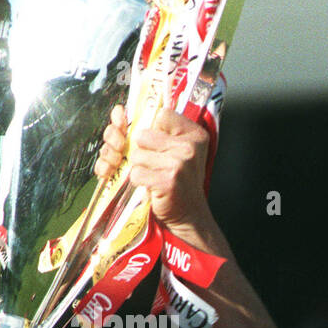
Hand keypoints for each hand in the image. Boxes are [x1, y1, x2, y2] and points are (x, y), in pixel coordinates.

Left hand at [94, 105, 210, 235]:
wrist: (190, 214)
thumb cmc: (181, 181)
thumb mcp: (183, 152)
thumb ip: (168, 133)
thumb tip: (132, 113)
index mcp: (195, 135)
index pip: (162, 115)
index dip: (155, 129)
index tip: (159, 143)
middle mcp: (189, 147)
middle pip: (143, 135)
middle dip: (143, 151)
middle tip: (156, 165)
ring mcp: (179, 164)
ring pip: (137, 155)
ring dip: (141, 169)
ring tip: (155, 177)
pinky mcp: (167, 181)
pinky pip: (136, 173)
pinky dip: (139, 182)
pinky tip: (152, 187)